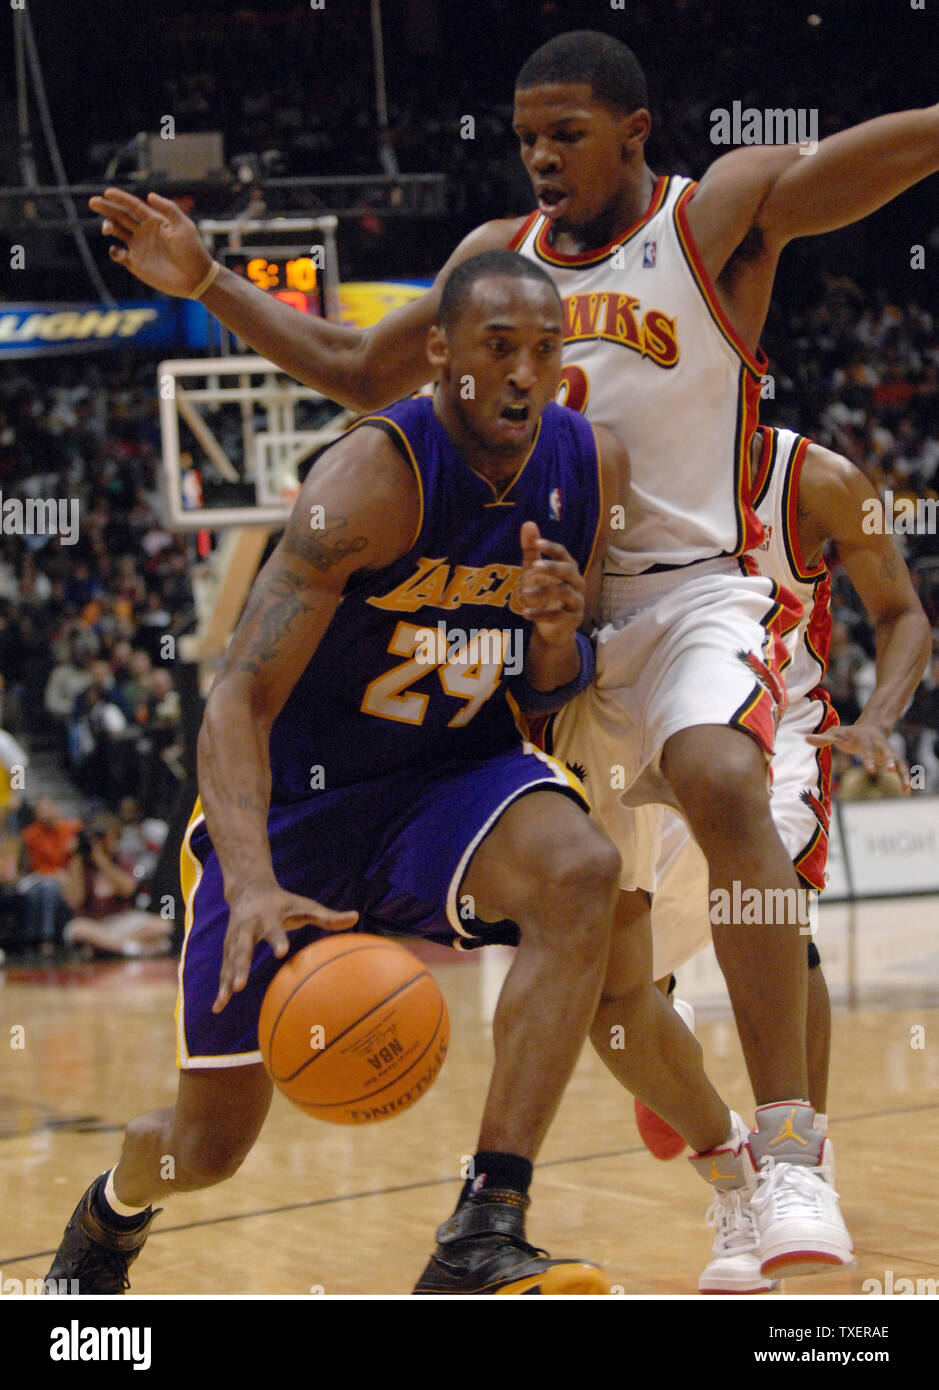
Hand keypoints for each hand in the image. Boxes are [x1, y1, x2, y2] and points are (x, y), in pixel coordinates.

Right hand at [88, 187, 215, 297]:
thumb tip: (149, 195)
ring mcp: (139, 247)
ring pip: (117, 232)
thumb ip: (168, 209)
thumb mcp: (184, 226)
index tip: (108, 193)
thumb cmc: (193, 251)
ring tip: (107, 228)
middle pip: (120, 216)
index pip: (133, 205)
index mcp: (154, 220)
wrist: (196, 278)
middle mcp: (144, 231)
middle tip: (93, 202)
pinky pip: (119, 254)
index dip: (120, 198)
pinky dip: (114, 251)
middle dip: (106, 208)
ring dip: (108, 227)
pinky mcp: (136, 263)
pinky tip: (119, 250)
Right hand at [213, 885, 357, 1012]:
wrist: (248, 889)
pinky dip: (220, 988)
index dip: (277, 939)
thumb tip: (356, 917)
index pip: (273, 929)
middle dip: (240, 967)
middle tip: (240, 986)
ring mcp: (234, 939)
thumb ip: (328, 916)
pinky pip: (224, 970)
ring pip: (229, 962)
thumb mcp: (305, 905)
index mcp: (267, 917)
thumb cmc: (283, 902)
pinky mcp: (228, 949)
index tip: (282, 952)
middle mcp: (247, 928)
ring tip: (223, 1003)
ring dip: (226, 982)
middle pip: (242, 948)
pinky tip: (217, 1008)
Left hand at [518, 521, 584, 646]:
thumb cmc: (545, 593)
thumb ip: (531, 549)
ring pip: (564, 592)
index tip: (537, 543)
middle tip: (535, 566)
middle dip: (553, 567)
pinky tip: (525, 613)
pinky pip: (558, 615)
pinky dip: (540, 614)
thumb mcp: (534, 571)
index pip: (563, 553)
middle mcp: (576, 582)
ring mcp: (576, 601)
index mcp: (568, 568)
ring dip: (543, 591)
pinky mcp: (572, 619)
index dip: (551, 548)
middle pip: (568, 571)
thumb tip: (528, 523)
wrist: (553, 627)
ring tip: (523, 593)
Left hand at [807, 723, 909, 791]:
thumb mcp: (835, 732)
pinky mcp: (893, 759)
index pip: (867, 747)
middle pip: (887, 751)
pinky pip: (902, 769)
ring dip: (902, 773)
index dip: (868, 757)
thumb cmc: (849, 732)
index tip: (869, 770)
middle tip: (891, 770)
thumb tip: (806, 739)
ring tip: (907, 788)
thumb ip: (823, 738)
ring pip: (899, 761)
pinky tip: (908, 792)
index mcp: (865, 738)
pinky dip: (905, 779)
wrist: (871, 726)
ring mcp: (889, 751)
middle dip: (890, 760)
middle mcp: (880, 743)